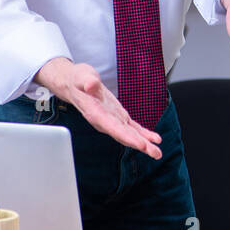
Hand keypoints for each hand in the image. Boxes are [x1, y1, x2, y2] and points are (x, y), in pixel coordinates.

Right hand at [34, 57, 162, 158]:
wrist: (73, 84)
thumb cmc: (77, 80)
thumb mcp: (81, 76)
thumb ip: (87, 81)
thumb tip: (92, 84)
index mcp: (96, 113)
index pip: (113, 128)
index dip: (127, 137)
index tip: (140, 145)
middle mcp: (104, 121)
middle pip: (124, 136)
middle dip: (140, 145)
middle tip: (155, 153)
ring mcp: (112, 120)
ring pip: (129, 134)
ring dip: (144, 143)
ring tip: (157, 152)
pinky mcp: (117, 116)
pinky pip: (132, 128)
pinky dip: (143, 134)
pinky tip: (154, 139)